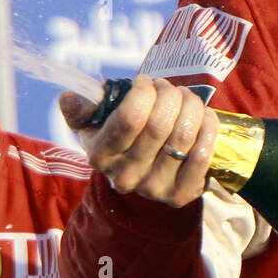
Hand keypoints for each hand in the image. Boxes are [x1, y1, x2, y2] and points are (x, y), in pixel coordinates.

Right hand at [59, 74, 218, 207]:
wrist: (145, 174)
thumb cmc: (121, 137)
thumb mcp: (95, 122)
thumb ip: (81, 108)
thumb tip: (69, 98)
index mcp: (100, 156)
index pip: (129, 118)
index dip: (144, 91)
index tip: (147, 82)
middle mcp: (125, 177)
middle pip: (159, 124)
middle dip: (171, 95)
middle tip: (171, 88)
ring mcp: (154, 190)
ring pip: (183, 136)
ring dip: (192, 107)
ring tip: (187, 99)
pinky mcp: (181, 195)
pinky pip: (202, 155)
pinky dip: (208, 128)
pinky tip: (204, 117)